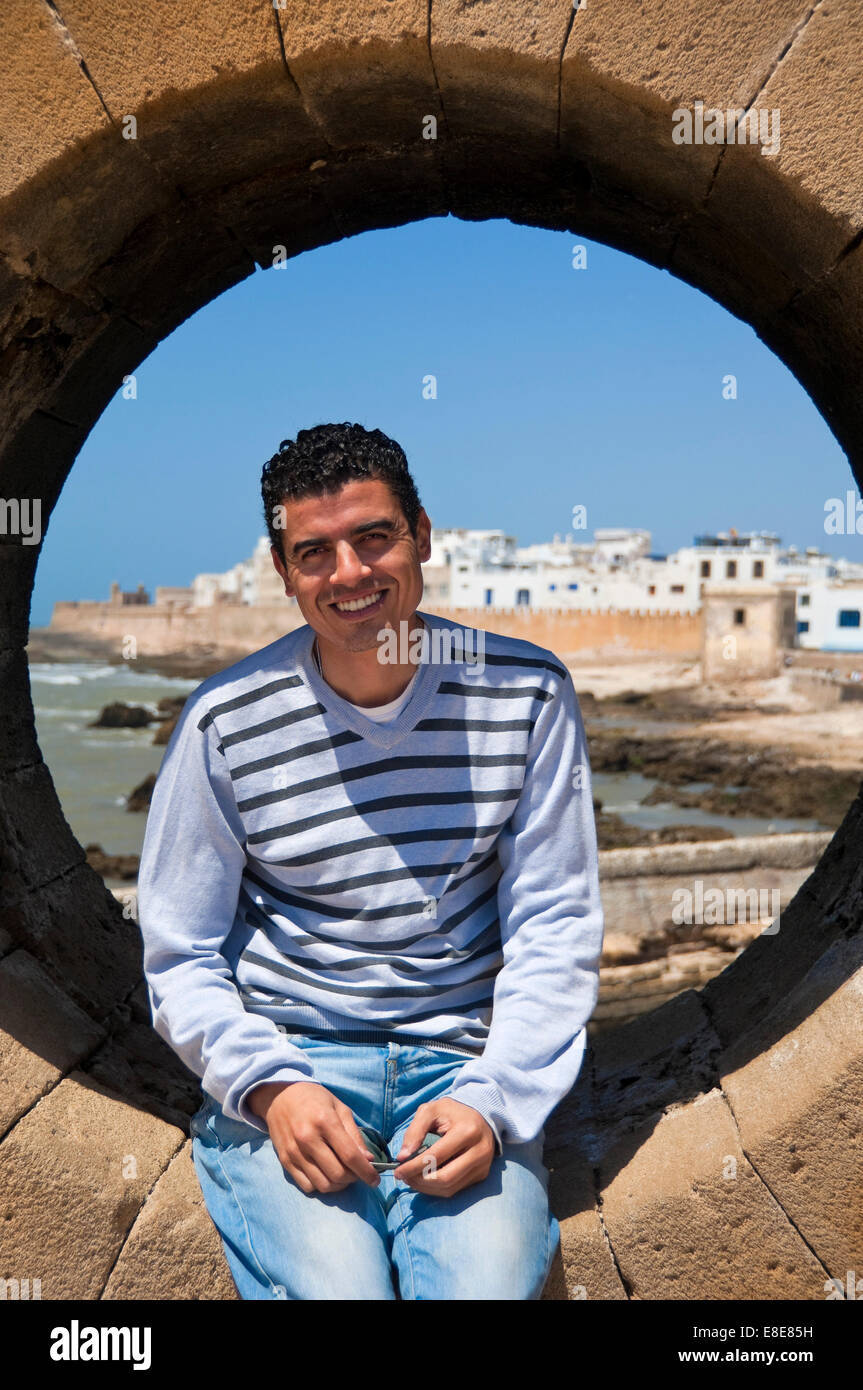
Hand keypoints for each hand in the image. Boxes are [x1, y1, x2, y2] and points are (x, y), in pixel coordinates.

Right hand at [248, 1081, 379, 1195]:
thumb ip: (355, 1135)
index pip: (350, 1155)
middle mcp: (307, 1138)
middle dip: (353, 1178)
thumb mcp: (340, 1109)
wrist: (279, 1096)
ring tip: (343, 1174)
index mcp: (325, 1121)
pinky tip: (325, 1174)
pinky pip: (307, 1186)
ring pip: (323, 1184)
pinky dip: (321, 1185)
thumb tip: (368, 1160)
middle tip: (357, 1172)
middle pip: (337, 1174)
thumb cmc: (315, 1099)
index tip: (375, 1180)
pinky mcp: (285, 1161)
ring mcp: (294, 1152)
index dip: (366, 1172)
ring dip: (338, 1185)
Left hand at [391, 1098, 496, 1197]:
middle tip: (403, 1177)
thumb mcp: (431, 1110)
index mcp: (467, 1131)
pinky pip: (455, 1189)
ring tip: (411, 1178)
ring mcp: (482, 1166)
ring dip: (426, 1188)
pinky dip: (436, 1188)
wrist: (480, 1117)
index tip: (398, 1170)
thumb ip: (415, 1130)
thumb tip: (403, 1156)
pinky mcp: (481, 1175)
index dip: (414, 1166)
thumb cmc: (451, 1113)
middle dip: (419, 1181)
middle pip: (444, 1178)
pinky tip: (425, 1180)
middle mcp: (479, 1151)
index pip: (436, 1156)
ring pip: (449, 1188)